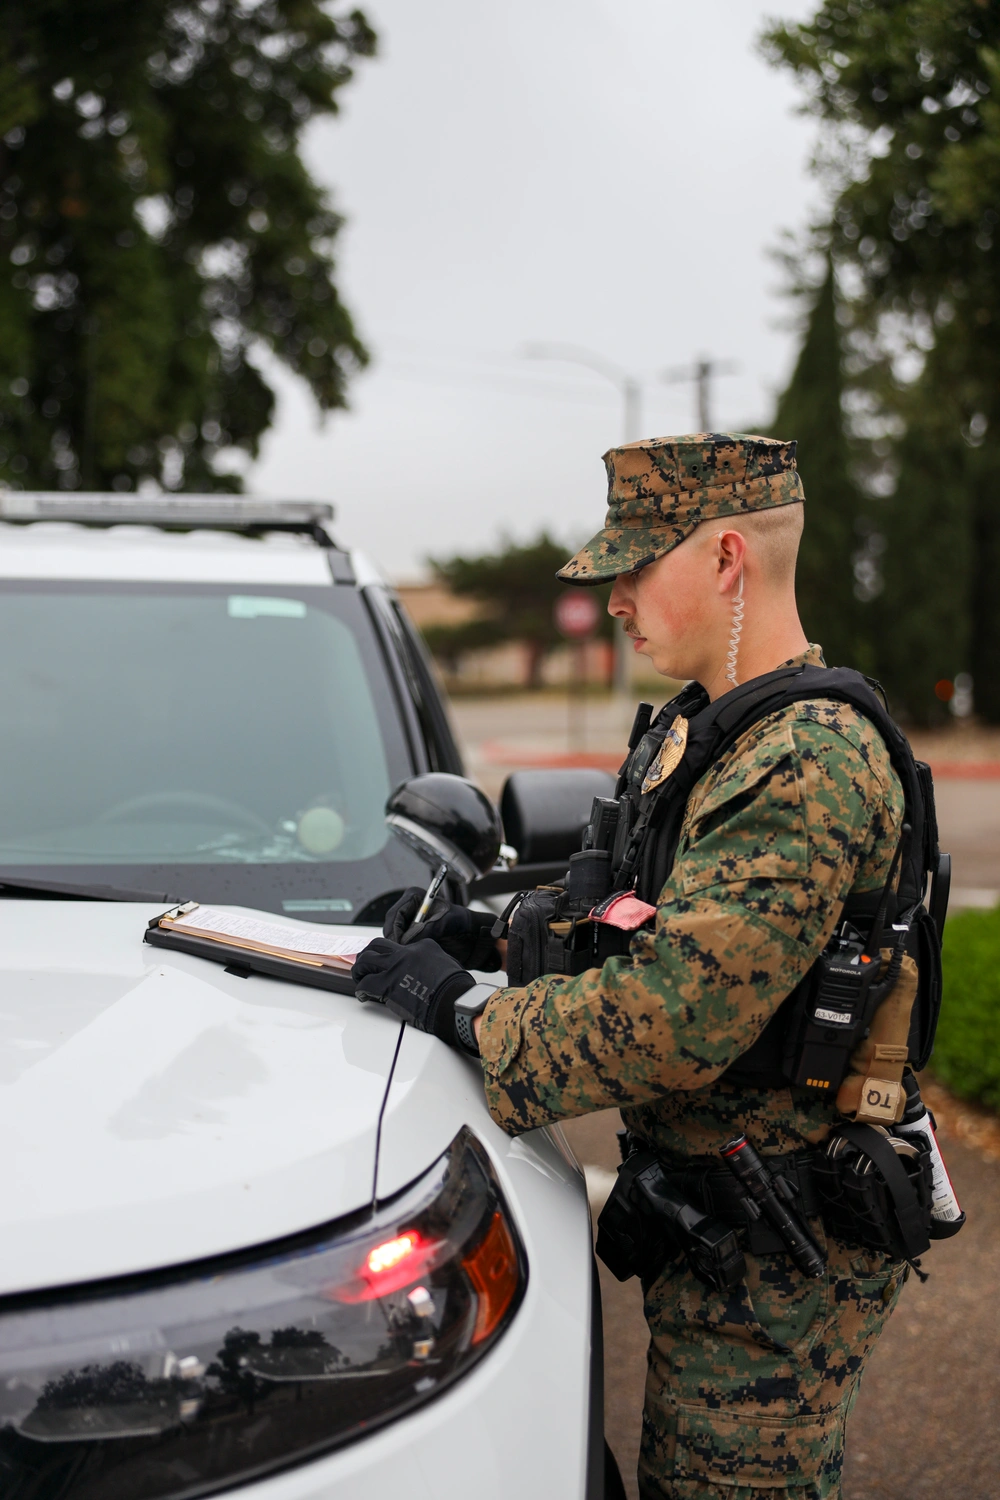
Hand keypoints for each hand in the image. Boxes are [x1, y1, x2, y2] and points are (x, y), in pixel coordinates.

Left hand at [352, 937, 474, 1047]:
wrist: (455, 1002)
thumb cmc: (457, 990)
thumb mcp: (447, 964)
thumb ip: (432, 963)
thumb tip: (426, 971)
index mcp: (422, 946)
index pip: (397, 946)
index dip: (389, 957)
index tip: (387, 966)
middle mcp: (406, 953)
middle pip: (376, 946)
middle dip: (368, 955)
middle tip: (365, 966)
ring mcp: (395, 968)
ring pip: (365, 961)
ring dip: (360, 970)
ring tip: (360, 979)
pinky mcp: (387, 985)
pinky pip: (365, 984)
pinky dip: (361, 990)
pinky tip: (364, 996)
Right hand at [383, 888, 501, 971]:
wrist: (473, 937)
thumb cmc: (463, 923)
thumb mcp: (446, 923)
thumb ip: (426, 929)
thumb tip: (406, 942)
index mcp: (414, 897)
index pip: (395, 914)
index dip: (394, 931)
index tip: (398, 944)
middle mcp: (409, 910)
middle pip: (391, 928)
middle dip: (396, 941)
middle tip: (402, 954)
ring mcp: (409, 925)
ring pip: (395, 939)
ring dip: (401, 948)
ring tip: (411, 957)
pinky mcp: (412, 938)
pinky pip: (402, 947)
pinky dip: (406, 953)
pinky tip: (413, 959)